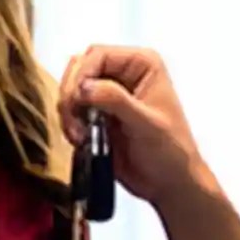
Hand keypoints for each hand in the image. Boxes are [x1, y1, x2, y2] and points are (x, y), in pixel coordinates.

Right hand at [58, 45, 211, 208]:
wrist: (170, 184)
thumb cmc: (170, 152)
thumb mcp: (147, 124)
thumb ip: (116, 101)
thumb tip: (83, 87)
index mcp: (142, 64)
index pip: (99, 55)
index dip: (82, 74)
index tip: (76, 100)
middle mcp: (124, 72)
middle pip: (80, 67)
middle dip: (71, 93)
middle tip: (73, 121)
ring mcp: (109, 92)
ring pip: (73, 87)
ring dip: (68, 110)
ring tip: (78, 135)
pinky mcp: (98, 113)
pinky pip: (73, 108)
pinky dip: (69, 121)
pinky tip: (79, 139)